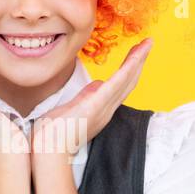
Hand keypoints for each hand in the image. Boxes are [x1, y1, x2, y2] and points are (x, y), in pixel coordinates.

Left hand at [31, 38, 152, 159]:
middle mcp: (106, 110)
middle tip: (148, 43)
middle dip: (139, 61)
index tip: (136, 53)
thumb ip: (85, 98)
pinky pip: (116, 85)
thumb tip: (97, 84)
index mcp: (100, 109)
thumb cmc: (53, 133)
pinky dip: (128, 69)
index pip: (120, 86)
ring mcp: (103, 108)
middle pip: (128, 82)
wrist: (47, 150)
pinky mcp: (96, 106)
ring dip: (138, 61)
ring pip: (126, 81)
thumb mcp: (71, 109)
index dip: (130, 69)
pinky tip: (136, 57)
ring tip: (147, 44)